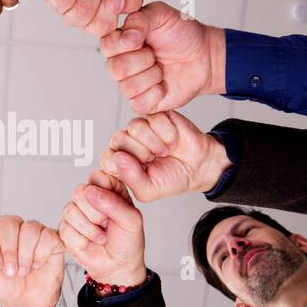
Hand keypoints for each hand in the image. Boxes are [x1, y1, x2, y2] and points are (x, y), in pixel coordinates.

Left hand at [0, 216, 65, 306]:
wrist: (25, 301)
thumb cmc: (2, 284)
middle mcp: (12, 226)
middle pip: (8, 223)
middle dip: (8, 251)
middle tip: (10, 271)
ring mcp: (33, 230)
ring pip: (29, 229)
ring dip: (25, 255)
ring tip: (23, 270)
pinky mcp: (51, 238)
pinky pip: (47, 237)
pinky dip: (40, 255)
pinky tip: (37, 265)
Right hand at [58, 177, 146, 287]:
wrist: (118, 266)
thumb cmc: (127, 242)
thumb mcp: (132, 220)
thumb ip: (114, 203)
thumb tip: (91, 191)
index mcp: (108, 189)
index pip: (97, 176)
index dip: (104, 192)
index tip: (115, 208)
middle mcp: (90, 197)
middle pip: (79, 192)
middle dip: (96, 213)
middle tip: (107, 223)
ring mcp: (75, 212)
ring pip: (71, 211)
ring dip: (90, 230)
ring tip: (101, 236)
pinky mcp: (65, 228)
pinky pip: (66, 229)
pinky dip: (82, 240)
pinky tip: (91, 242)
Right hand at [99, 2, 226, 113]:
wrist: (204, 56)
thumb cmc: (182, 34)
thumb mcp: (162, 15)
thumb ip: (140, 19)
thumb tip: (126, 38)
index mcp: (120, 40)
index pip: (107, 45)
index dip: (126, 43)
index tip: (143, 38)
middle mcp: (121, 63)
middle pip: (115, 68)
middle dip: (143, 59)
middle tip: (155, 53)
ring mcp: (130, 84)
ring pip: (127, 87)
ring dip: (152, 75)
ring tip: (161, 67)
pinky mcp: (142, 102)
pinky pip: (139, 102)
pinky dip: (157, 92)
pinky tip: (164, 83)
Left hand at [99, 111, 231, 201]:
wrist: (198, 166)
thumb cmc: (171, 179)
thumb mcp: (149, 190)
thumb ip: (131, 178)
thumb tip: (118, 158)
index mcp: (119, 162)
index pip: (107, 159)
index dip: (124, 165)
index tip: (141, 172)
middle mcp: (126, 142)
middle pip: (118, 139)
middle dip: (142, 154)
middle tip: (155, 160)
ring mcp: (140, 127)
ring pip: (135, 128)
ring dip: (155, 143)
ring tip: (164, 151)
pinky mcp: (156, 115)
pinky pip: (154, 119)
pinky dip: (167, 133)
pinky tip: (173, 140)